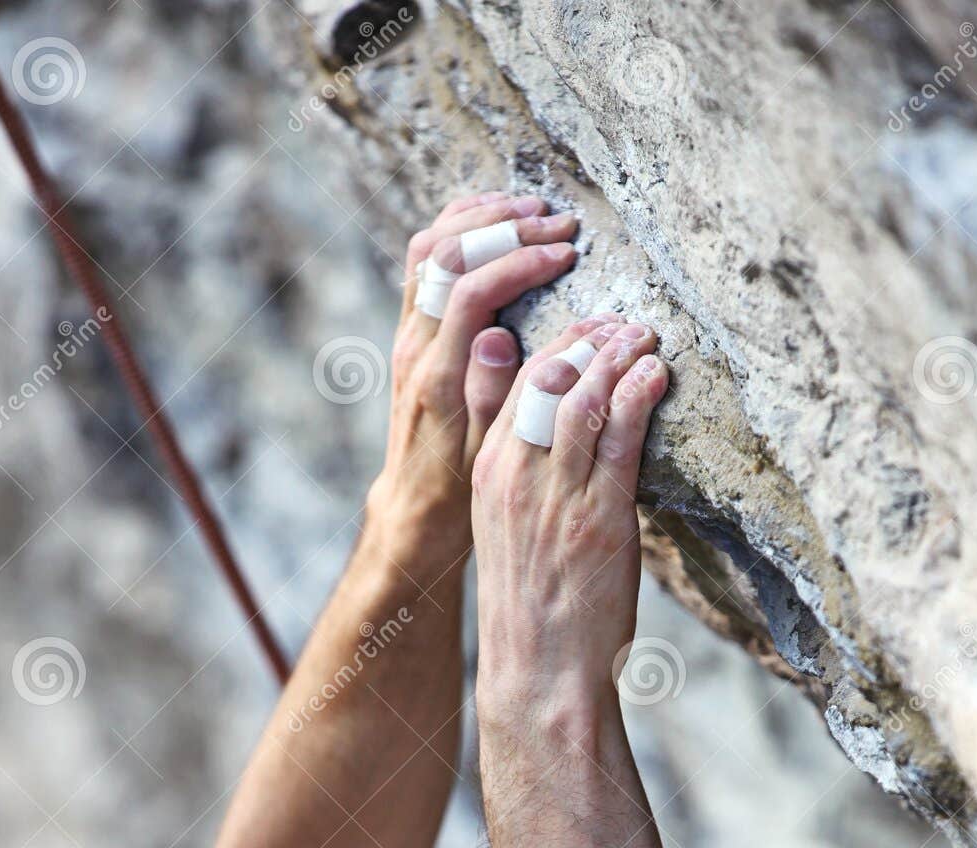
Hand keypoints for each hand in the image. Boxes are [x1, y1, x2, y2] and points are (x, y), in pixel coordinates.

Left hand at [366, 191, 580, 572]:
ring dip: (480, 220)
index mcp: (438, 377)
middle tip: (558, 224)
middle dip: (506, 227)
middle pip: (448, 254)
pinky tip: (498, 225)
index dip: (522, 262)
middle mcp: (415, 347)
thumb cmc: (460, 487)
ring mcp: (409, 336)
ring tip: (531, 213)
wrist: (415, 505)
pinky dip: (461, 231)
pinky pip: (427, 262)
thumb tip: (497, 334)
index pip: (474, 291)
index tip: (567, 254)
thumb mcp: (486, 455)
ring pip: (431, 248)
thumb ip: (492, 396)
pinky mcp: (412, 333)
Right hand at [470, 314, 668, 740]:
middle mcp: (516, 476)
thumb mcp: (511, 535)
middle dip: (588, 338)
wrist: (540, 673)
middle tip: (622, 322)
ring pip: (582, 398)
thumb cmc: (533, 611)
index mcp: (489, 476)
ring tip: (646, 334)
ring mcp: (556, 494)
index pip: (515, 385)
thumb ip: (528, 485)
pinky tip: (657, 373)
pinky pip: (618, 436)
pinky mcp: (598, 516)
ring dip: (618, 355)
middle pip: (547, 378)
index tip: (587, 332)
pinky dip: (638, 394)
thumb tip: (558, 452)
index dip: (556, 347)